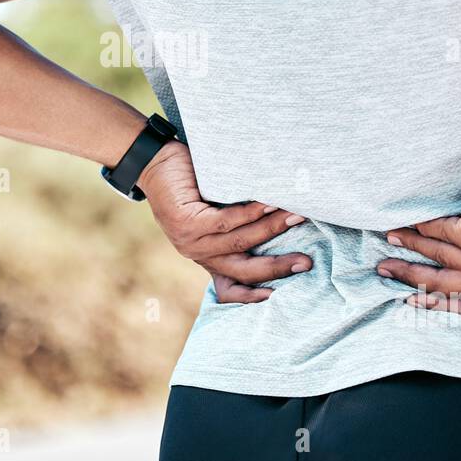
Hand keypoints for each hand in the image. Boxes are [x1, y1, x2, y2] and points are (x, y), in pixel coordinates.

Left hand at [137, 140, 310, 302]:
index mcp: (206, 257)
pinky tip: (269, 203)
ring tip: (298, 216)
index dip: (252, 296)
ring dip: (272, 228)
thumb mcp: (212, 212)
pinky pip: (226, 222)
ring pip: (240, 240)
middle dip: (277, 267)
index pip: (228, 288)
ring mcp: (190, 241)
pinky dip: (251, 213)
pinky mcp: (187, 223)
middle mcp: (198, 254)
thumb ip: (236, 226)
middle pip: (243, 270)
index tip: (278, 296)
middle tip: (306, 263)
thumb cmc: (191, 185)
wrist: (154, 164)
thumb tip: (283, 221)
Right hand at [374, 152, 460, 318]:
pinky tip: (404, 223)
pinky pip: (436, 233)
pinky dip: (418, 227)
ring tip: (389, 240)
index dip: (441, 306)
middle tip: (386, 272)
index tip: (415, 300)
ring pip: (436, 257)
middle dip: (411, 280)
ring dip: (409, 247)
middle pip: (446, 286)